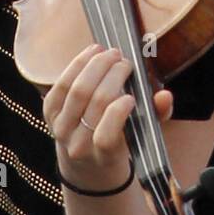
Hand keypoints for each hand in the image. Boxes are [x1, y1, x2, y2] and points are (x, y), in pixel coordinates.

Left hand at [43, 42, 173, 174]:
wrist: (84, 161)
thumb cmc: (120, 143)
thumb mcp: (141, 136)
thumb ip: (156, 116)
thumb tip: (165, 96)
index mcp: (103, 157)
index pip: (105, 136)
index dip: (117, 112)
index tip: (131, 97)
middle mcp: (77, 145)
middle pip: (92, 103)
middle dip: (111, 76)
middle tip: (125, 62)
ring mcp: (60, 128)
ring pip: (75, 90)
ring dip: (94, 65)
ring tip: (110, 53)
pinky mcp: (48, 113)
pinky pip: (61, 84)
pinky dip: (77, 65)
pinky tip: (91, 53)